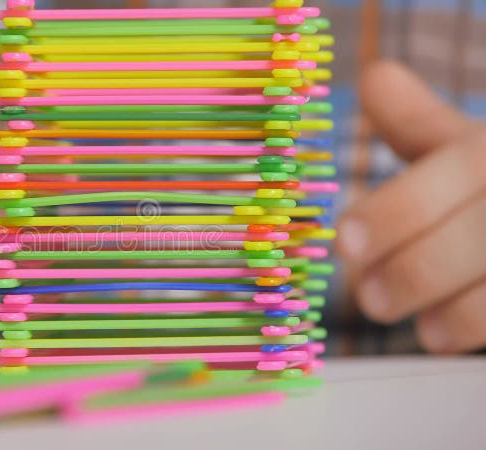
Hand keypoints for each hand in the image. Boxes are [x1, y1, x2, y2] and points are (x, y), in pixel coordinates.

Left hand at [337, 61, 485, 353]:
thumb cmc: (484, 182)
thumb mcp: (457, 145)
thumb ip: (417, 123)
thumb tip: (376, 77)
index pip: (454, 173)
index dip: (396, 211)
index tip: (346, 242)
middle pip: (474, 237)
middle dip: (412, 272)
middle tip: (369, 297)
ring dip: (447, 311)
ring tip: (404, 321)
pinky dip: (469, 328)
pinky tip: (438, 333)